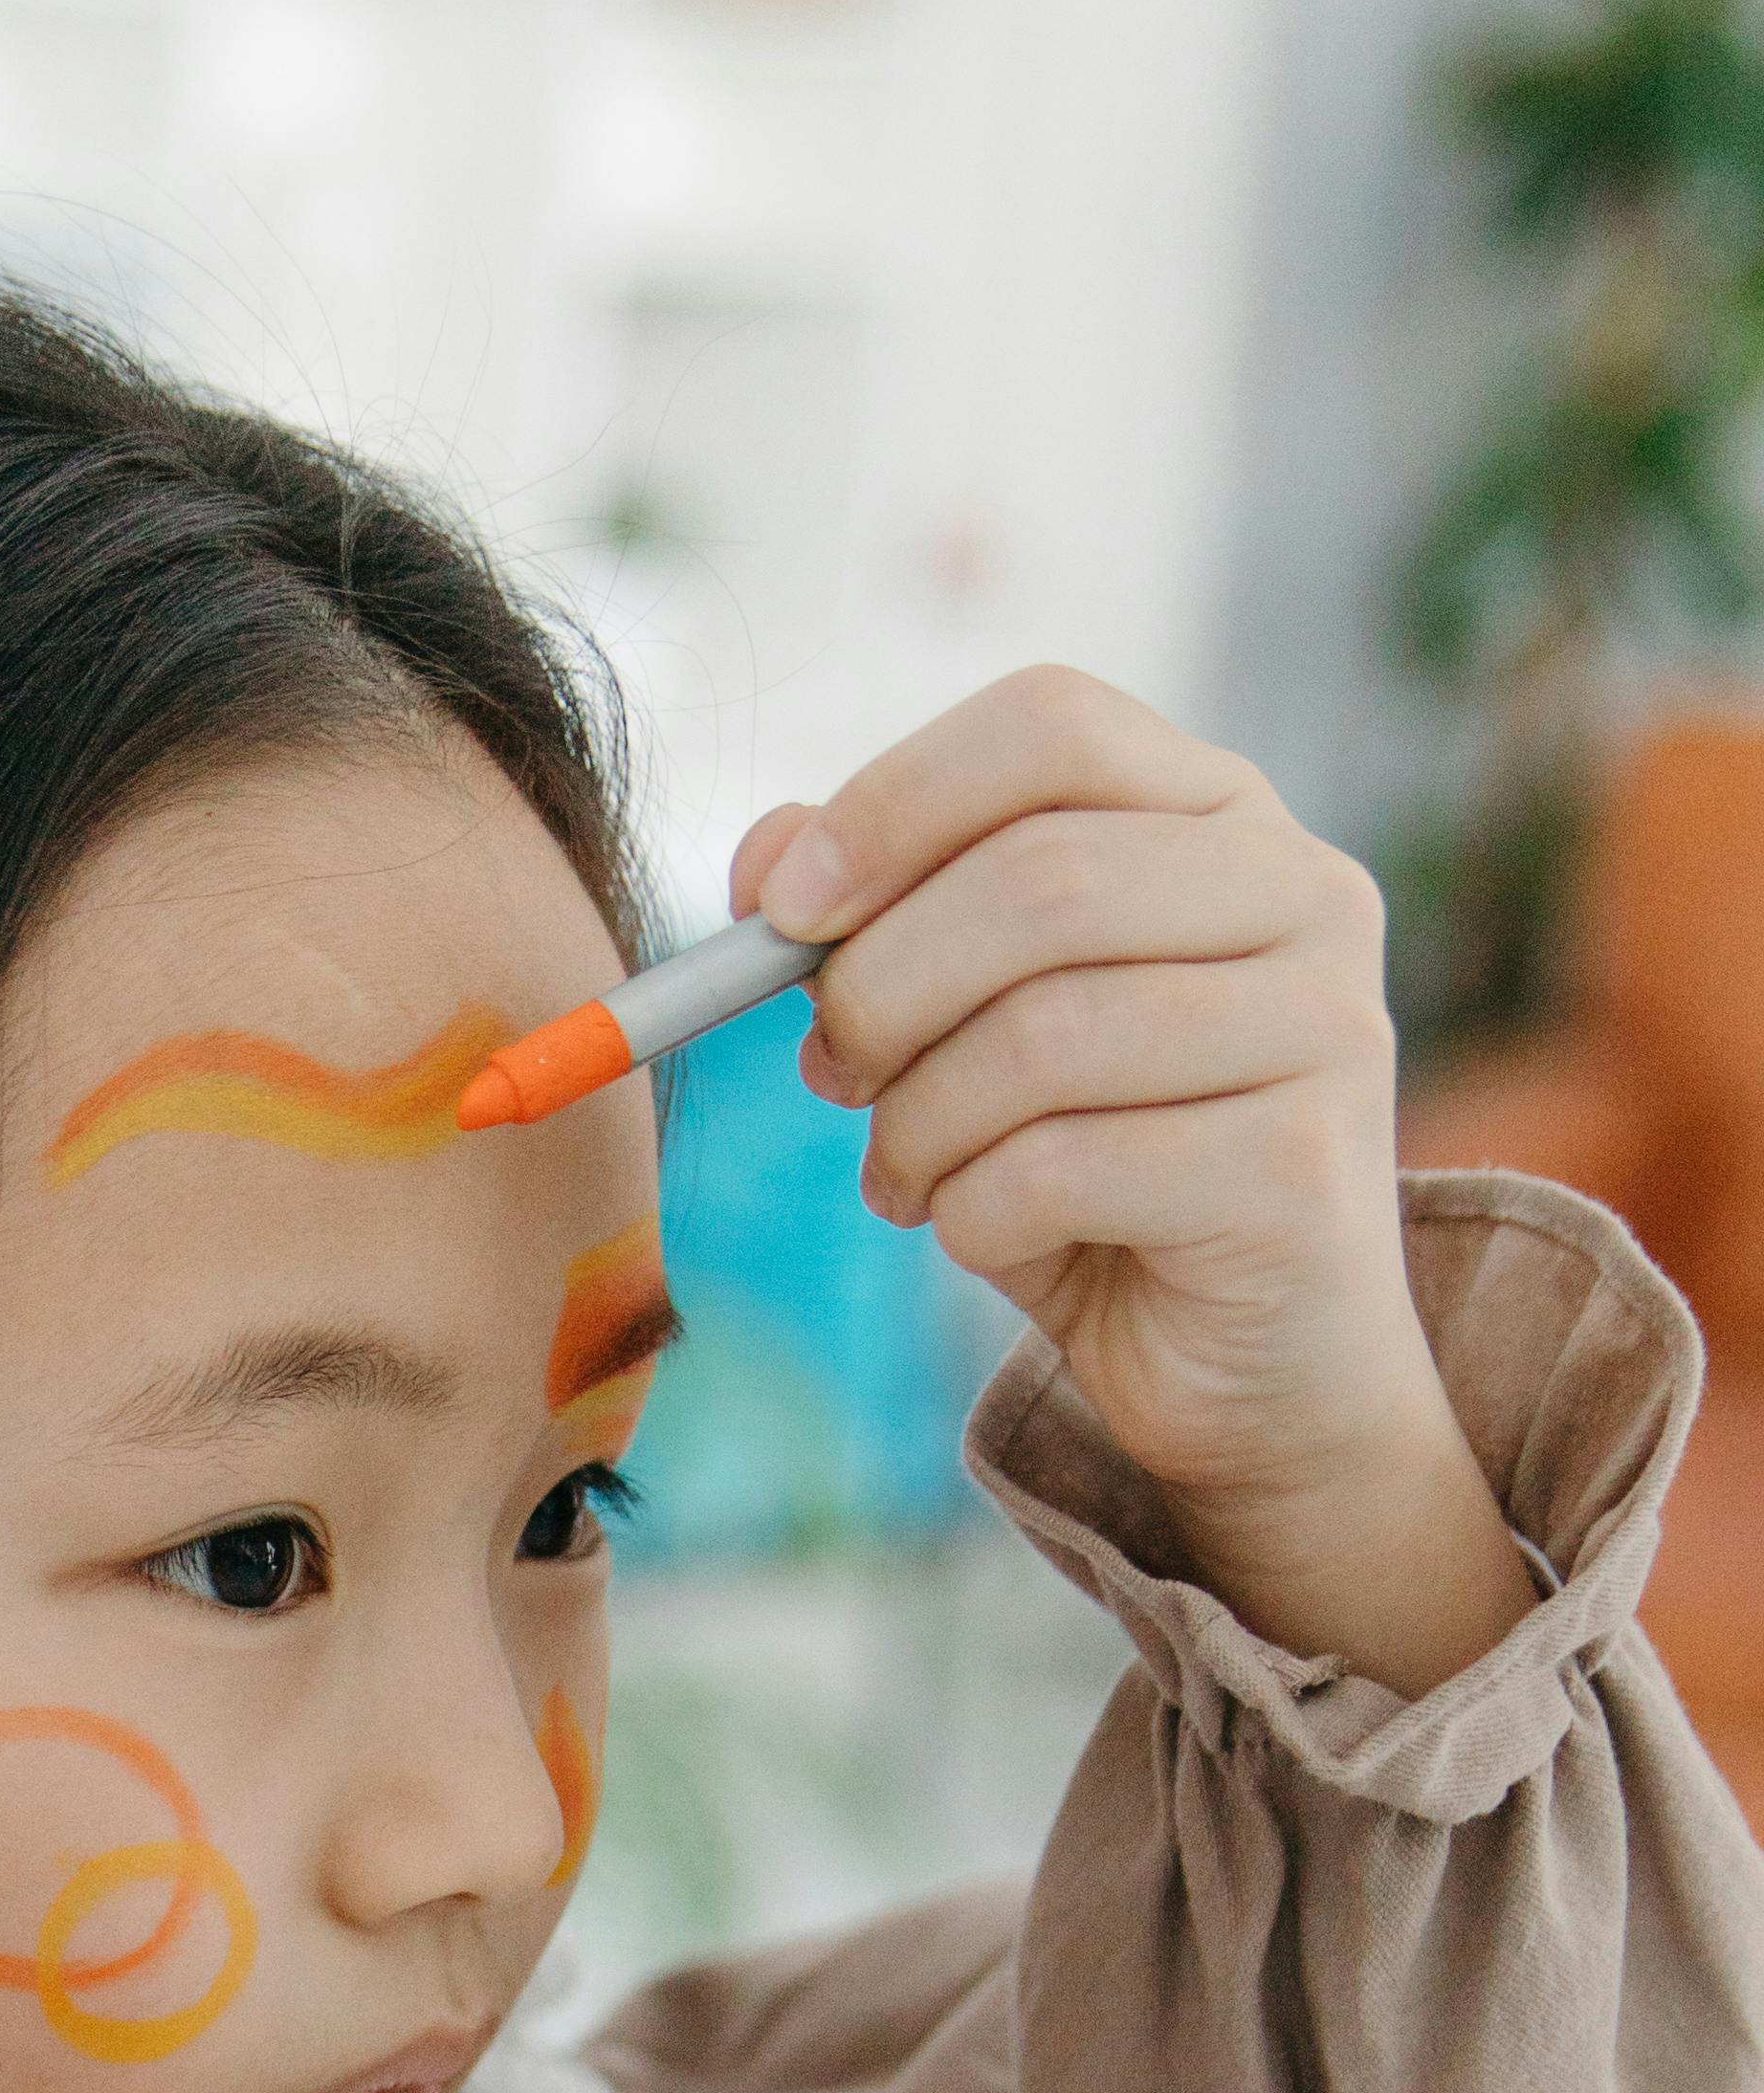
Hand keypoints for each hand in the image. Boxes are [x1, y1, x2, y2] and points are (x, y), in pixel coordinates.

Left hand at [741, 666, 1532, 1697]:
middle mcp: (1302, 892)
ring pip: (1041, 1033)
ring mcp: (1325, 1026)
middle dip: (883, 987)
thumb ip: (883, 917)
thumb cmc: (1100, 1171)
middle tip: (830, 1072)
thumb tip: (767, 856)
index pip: (1049, 723)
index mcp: (1221, 815)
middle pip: (1035, 878)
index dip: (893, 802)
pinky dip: (970, 1211)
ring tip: (906, 1171)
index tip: (783, 907)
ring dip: (920, 1121)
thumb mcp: (975, 1024)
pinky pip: (1061, 1168)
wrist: (1252, 1369)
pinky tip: (974, 1231)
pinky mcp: (1300, 1169)